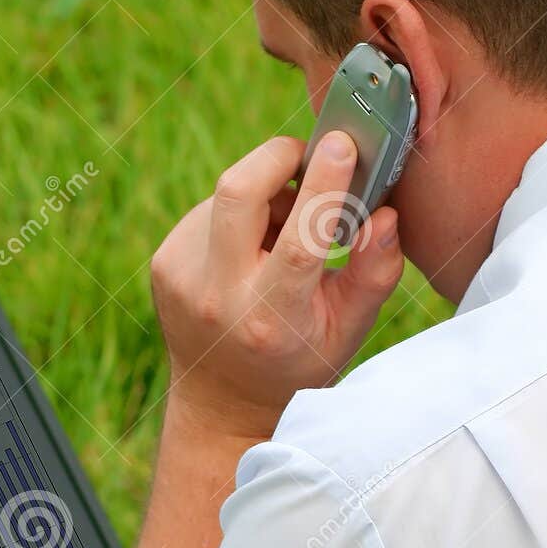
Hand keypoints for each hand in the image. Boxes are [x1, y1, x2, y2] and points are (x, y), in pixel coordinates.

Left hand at [149, 131, 404, 440]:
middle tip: (314, 157)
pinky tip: (254, 249)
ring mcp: (180, 276)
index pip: (298, 241)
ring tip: (286, 232)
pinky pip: (210, 211)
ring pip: (228, 195)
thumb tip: (383, 215)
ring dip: (267, 196)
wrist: (220, 404)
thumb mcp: (348, 331)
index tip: (343, 144)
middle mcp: (216, 296)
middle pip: (237, 190)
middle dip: (280, 156)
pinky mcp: (163, 262)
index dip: (323, 186)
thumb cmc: (297, 364)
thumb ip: (374, 273)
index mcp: (271, 319)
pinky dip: (242, 215)